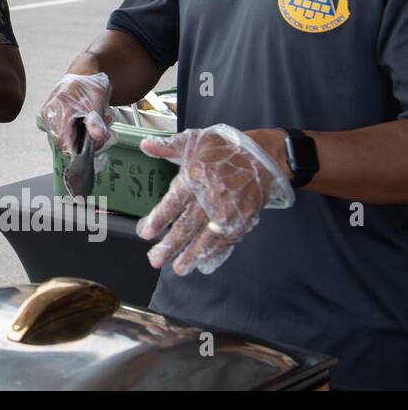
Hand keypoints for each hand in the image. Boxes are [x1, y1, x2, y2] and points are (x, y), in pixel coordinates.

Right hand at [39, 72, 114, 160]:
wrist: (85, 71)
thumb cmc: (89, 83)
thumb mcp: (96, 102)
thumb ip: (95, 122)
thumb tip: (97, 137)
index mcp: (56, 112)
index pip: (65, 144)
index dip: (82, 148)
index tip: (98, 142)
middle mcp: (50, 116)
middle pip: (68, 142)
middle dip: (89, 139)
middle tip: (105, 130)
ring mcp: (52, 116)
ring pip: (70, 137)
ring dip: (89, 134)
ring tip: (103, 121)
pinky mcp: (57, 116)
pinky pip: (70, 130)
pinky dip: (84, 128)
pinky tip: (95, 120)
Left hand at [136, 124, 294, 275]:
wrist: (264, 154)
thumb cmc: (226, 148)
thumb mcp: (195, 140)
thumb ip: (169, 147)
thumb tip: (145, 145)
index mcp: (197, 176)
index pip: (174, 202)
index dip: (159, 219)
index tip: (145, 233)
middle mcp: (213, 196)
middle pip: (188, 225)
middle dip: (171, 245)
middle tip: (156, 260)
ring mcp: (230, 210)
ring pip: (208, 237)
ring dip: (192, 255)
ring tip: (178, 269)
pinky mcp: (245, 219)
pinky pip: (228, 240)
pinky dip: (217, 253)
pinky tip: (205, 264)